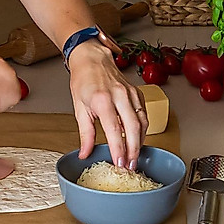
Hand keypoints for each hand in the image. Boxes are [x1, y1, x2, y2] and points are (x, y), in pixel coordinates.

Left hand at [68, 41, 147, 166]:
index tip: (120, 164)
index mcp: (102, 100)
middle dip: (133, 151)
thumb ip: (85, 134)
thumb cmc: (83, 80)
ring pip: (142, 122)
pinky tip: (138, 140)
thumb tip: (85, 154)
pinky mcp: (137, 93)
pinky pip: (144, 114)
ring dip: (140, 142)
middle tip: (130, 166)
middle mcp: (119, 96)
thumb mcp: (79, 108)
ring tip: (134, 157)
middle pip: (133, 128)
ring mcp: (130, 93)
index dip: (118, 149)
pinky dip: (143, 129)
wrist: (92, 58)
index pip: (114, 130)